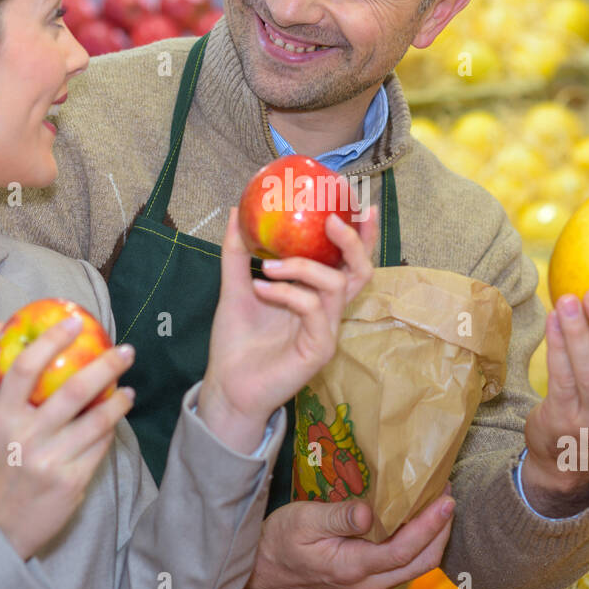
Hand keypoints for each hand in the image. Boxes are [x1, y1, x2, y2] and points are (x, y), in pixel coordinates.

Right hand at [0, 317, 135, 560]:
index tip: (74, 321)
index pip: (24, 368)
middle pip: (72, 391)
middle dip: (105, 366)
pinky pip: (99, 448)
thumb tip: (1, 325)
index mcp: (1, 417)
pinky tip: (116, 419)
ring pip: (95, 421)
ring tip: (128, 389)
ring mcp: (49, 461)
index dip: (50, 340)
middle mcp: (24, 437)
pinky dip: (110, 430)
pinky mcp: (70, 483)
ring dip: (118, 401)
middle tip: (125, 351)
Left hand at [198, 206, 377, 453]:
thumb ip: (238, 253)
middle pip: (360, 271)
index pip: (348, 261)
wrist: (227, 386)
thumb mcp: (235, 288)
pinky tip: (260, 290)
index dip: (360, 233)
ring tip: (269, 266)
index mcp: (316, 295)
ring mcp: (328, 331)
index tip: (358, 202)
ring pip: (334, 286)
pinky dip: (287, 293)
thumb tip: (237, 211)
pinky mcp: (321, 349)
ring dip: (302, 267)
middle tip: (331, 220)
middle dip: (352, 241)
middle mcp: (328, 311)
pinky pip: (313, 309)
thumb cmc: (237, 341)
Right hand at [239, 489, 453, 588]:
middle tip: (449, 495)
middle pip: (421, 563)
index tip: (447, 500)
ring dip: (432, 536)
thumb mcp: (303, 521)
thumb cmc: (279, 541)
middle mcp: (368, 584)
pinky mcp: (366, 580)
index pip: (404, 551)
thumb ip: (338, 517)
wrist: (262, 568)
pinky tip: (416, 518)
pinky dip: (418, 542)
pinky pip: (402, 564)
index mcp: (354, 569)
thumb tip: (369, 513)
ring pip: (415, 566)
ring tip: (438, 503)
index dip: (430, 526)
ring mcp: (368, 585)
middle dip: (442, 531)